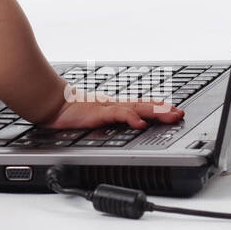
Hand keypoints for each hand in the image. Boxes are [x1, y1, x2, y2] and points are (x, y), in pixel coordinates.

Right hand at [35, 85, 184, 130]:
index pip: (141, 106)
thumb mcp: (94, 119)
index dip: (158, 108)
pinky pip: (117, 115)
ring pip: (136, 108)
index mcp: (114, 107)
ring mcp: (107, 108)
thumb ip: (106, 121)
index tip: (174, 110)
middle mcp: (114, 105)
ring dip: (154, 112)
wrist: (51, 104)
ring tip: (169, 116)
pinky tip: (139, 123)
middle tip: (179, 114)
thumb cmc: (70, 112)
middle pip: (144, 106)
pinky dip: (130, 118)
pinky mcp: (98, 113)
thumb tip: (119, 125)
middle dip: (163, 110)